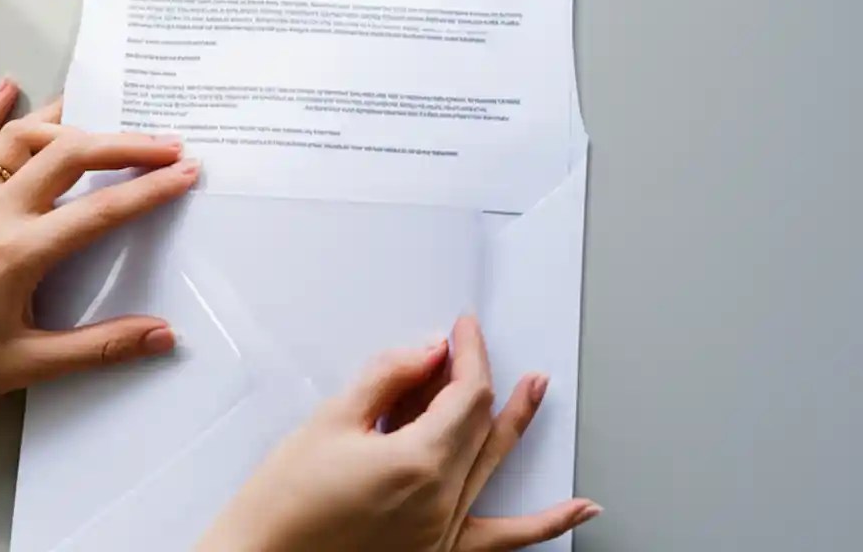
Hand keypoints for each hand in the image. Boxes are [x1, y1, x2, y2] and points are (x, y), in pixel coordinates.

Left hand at [0, 79, 198, 425]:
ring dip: (68, 123)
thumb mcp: (29, 365)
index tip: (185, 172)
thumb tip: (160, 335)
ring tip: (108, 115)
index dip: (149, 188)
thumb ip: (100, 347)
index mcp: (17, 254)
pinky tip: (9, 85)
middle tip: (165, 144)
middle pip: (68, 156)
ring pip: (21, 138)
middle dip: (124, 144)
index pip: (99, 210)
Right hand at [199, 317, 599, 551]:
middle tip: (470, 347)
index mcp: (417, 463)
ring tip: (539, 389)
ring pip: (491, 466)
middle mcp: (440, 501)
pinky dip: (546, 524)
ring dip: (517, 424)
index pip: (465, 394)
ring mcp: (442, 532)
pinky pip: (502, 539)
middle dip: (476, 378)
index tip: (461, 330)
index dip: (468, 354)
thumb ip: (386, 379)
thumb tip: (427, 353)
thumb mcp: (330, 423)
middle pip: (477, 424)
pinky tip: (580, 508)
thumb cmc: (282, 504)